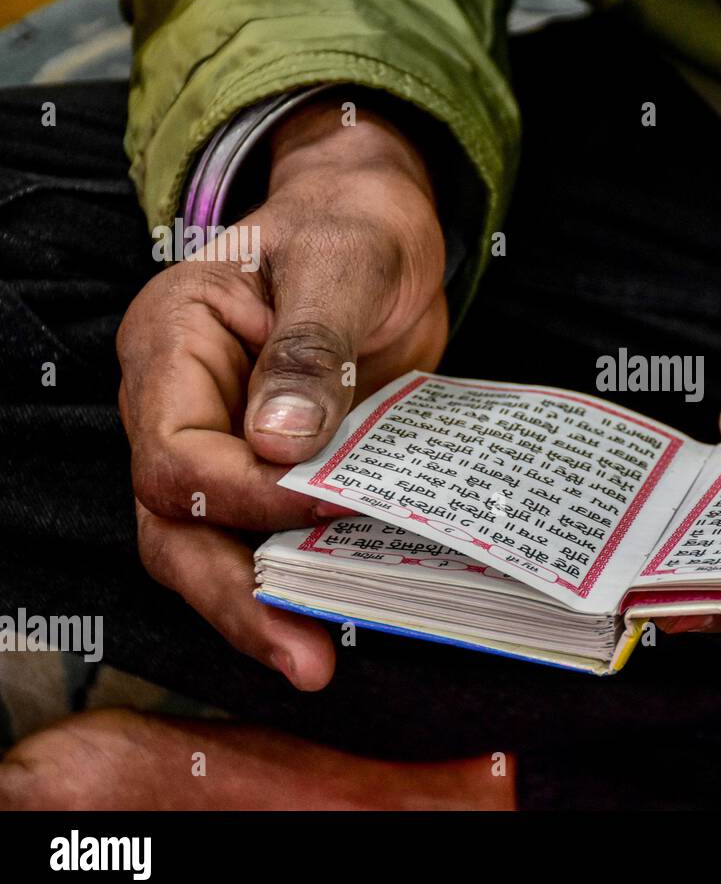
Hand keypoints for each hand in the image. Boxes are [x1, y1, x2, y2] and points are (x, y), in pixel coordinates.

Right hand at [118, 94, 447, 688]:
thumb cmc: (352, 225)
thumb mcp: (341, 264)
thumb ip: (308, 347)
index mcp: (174, 343)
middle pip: (176, 525)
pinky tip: (344, 608)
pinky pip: (274, 533)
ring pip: (215, 545)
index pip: (176, 454)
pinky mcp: (278, 467)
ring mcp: (226, 440)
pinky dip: (306, 571)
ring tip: (317, 658)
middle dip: (235, 595)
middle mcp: (182, 403)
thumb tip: (280, 440)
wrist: (384, 228)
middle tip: (303, 656)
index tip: (329, 502)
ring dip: (263, 603)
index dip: (247, 495)